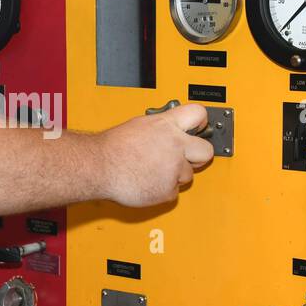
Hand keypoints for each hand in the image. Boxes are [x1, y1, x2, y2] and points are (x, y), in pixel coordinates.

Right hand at [97, 104, 214, 206]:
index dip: (202, 122)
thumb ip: (159, 129)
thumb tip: (168, 132)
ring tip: (154, 172)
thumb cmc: (112, 148)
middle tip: (189, 157)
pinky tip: (148, 182)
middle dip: (199, 155)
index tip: (200, 128)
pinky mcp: (168, 189)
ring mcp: (173, 168)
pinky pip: (173, 191)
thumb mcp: (139, 126)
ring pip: (188, 175)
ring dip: (175, 175)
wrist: (99, 167)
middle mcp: (175, 144)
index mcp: (166, 124)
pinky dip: (162, 190)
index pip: (198, 114)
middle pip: (206, 151)